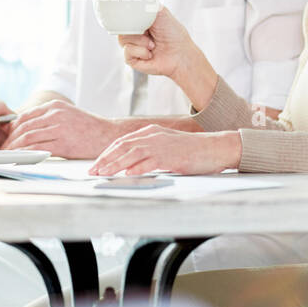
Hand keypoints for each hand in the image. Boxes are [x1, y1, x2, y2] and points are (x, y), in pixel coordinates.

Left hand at [2, 100, 117, 158]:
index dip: (12, 129)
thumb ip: (49, 120)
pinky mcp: (64, 143)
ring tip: (8, 157)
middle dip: (10, 140)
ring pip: (28, 138)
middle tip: (3, 150)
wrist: (108, 135)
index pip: (25, 116)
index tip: (6, 139)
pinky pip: (38, 149)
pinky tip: (20, 160)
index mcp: (55, 106)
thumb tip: (27, 131)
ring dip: (15, 149)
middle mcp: (56, 114)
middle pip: (24, 127)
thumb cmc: (88, 129)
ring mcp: (60, 127)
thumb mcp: (67, 116)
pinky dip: (25, 155)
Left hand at [90, 125, 241, 175]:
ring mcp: (161, 145)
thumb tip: (130, 165)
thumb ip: (149, 151)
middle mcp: (153, 135)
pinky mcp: (171, 156)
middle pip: (123, 147)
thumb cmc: (192, 150)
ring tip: (103, 174)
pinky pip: (149, 162)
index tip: (96, 163)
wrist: (214, 148)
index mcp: (150, 131)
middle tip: (93, 171)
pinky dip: (137, 168)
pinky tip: (127, 174)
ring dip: (115, 165)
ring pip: (132, 154)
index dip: (107, 153)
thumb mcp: (166, 146)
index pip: (122, 142)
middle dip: (105, 159)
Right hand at [118, 6, 217, 107]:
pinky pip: (127, 51)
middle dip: (134, 27)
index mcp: (139, 20)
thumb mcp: (160, 12)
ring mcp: (132, 46)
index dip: (122, 12)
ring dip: (139, 40)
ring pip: (122, 38)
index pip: (123, 14)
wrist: (180, 55)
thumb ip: (144, 0)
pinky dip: (140, 51)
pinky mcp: (132, 59)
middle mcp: (134, 33)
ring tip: (152, 44)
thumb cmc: (174, 34)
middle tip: (145, 29)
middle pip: (120, 26)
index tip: (123, 8)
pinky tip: (149, 53)